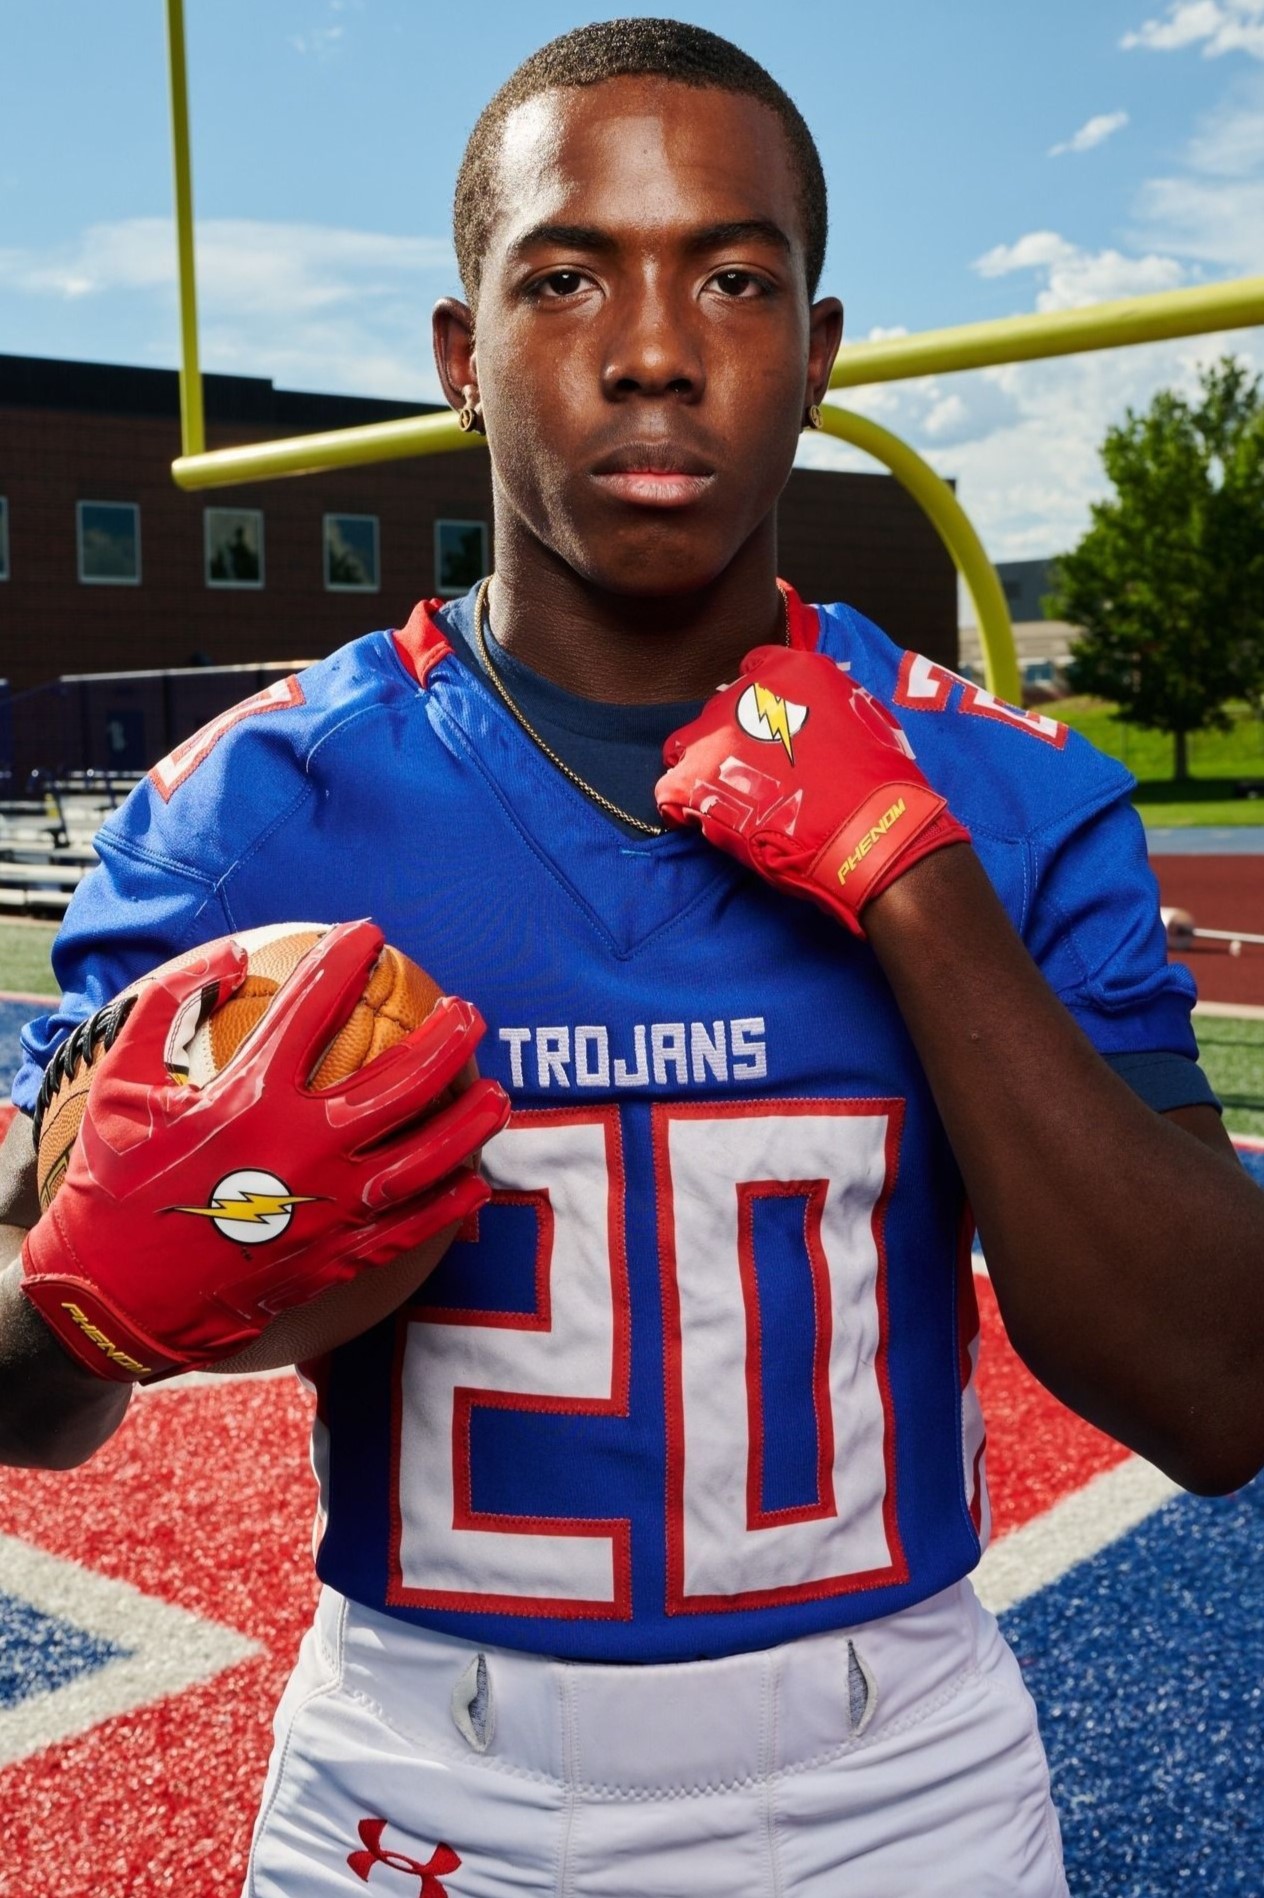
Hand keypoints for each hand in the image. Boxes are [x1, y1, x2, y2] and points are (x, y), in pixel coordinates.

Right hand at [21, 922, 509, 1379]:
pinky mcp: (335, 1259)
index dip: (345, 960)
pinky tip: (476, 1181)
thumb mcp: (118, 1086)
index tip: (371, 933)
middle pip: (400, 1082)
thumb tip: (229, 953)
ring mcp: (327, 1207)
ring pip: (425, 1156)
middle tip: (470, 1013)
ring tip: (497, 1094)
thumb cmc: (112, 1186)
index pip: (312, 1007)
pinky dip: (450, 1203)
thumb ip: (168, 1006)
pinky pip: (412, 1227)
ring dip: (469, 1121)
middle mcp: (301, 1147)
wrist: (113, 1300)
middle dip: (446, 1041)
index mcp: (248, 1098)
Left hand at [655, 645, 968, 935]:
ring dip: (700, 770)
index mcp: (789, 670)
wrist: (869, 830)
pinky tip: (707, 823)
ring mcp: (715, 735)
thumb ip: (823, 704)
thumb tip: (807, 715)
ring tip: (727, 800)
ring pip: (684, 747)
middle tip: (754, 778)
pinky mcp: (695, 780)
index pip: (754, 671)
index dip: (757, 706)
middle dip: (730, 741)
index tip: (767, 732)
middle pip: (718, 712)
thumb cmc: (877, 782)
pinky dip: (682, 807)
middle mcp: (744, 693)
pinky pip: (668, 791)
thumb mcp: (861, 717)